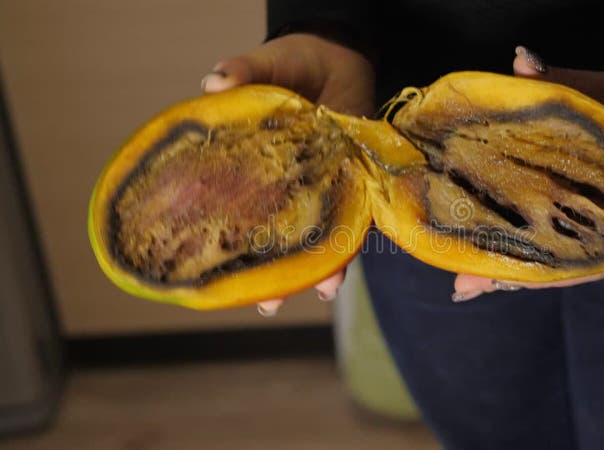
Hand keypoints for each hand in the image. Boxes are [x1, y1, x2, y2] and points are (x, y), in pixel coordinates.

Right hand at [200, 33, 374, 313]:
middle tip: (268, 305)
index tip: (218, 278)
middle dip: (275, 274)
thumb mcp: (265, 66)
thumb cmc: (291, 63)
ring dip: (321, 264)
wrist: (338, 57)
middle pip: (276, 237)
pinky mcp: (354, 181)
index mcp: (254, 169)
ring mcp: (320, 188)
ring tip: (323, 289)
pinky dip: (356, 235)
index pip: (236, 211)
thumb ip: (243, 71)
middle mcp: (284, 188)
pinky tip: (355, 258)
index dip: (230, 245)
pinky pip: (355, 214)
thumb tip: (213, 82)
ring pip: (317, 234)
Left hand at [452, 46, 603, 300]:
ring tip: (475, 277)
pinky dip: (538, 248)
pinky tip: (506, 247)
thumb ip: (564, 84)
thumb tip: (520, 65)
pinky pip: (569, 243)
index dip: (514, 271)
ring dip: (520, 266)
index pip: (561, 259)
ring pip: (561, 260)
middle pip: (554, 268)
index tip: (472, 282)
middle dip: (507, 275)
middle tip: (463, 287)